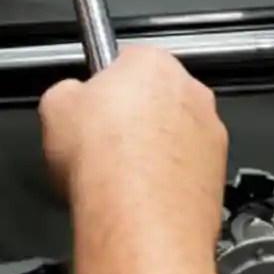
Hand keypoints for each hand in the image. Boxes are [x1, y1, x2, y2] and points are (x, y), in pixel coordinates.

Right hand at [38, 45, 229, 244]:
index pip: (126, 61)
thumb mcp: (54, 107)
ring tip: (122, 175)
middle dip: (135, 117)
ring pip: (178, 134)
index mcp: (151, 62)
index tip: (92, 107)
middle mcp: (191, 91)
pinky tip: (143, 195)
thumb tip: (67, 98)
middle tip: (105, 143)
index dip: (104, 87)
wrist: (136, 212)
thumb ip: (66, 93)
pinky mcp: (218, 172)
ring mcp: (210, 132)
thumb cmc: (102, 158)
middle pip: (157, 97)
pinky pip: (190, 168)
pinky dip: (171, 179)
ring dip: (155, 149)